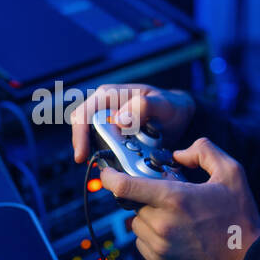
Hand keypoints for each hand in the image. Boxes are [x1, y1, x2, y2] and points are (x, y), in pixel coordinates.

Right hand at [70, 83, 194, 163]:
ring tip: (117, 164)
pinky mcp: (113, 136)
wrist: (180, 118)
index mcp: (110, 95)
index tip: (83, 155)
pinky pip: (104, 149)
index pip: (84, 114)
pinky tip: (120, 164)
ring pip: (92, 142)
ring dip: (102, 155)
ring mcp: (108, 123)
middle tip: (101, 164)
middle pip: (83, 131)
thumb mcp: (161, 104)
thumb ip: (142, 107)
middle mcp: (105, 108)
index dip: (80, 136)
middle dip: (89, 149)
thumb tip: (120, 120)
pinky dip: (110, 158)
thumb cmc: (170, 106)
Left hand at [98, 138, 259, 259]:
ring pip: (136, 223)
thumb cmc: (240, 216)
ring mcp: (159, 246)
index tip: (106, 171)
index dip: (110, 176)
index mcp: (175, 199)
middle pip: (132, 203)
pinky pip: (141, 242)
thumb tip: (179, 153)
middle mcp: (162, 224)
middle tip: (167, 195)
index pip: (125, 186)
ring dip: (147, 215)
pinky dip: (151, 234)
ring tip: (176, 215)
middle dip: (144, 195)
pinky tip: (175, 232)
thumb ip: (203, 151)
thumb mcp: (231, 172)